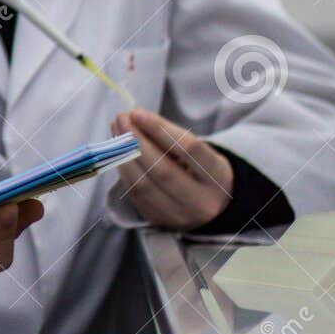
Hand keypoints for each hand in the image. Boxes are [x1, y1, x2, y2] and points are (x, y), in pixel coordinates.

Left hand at [112, 108, 233, 228]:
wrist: (213, 209)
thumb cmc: (204, 172)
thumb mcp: (202, 153)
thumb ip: (172, 137)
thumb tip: (135, 119)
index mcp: (218, 179)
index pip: (189, 149)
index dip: (160, 129)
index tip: (138, 113)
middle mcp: (201, 202)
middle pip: (162, 169)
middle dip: (136, 141)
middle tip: (122, 118)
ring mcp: (178, 216)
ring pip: (143, 184)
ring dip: (124, 154)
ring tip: (117, 131)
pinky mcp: (158, 221)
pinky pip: (134, 194)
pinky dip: (124, 170)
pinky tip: (119, 152)